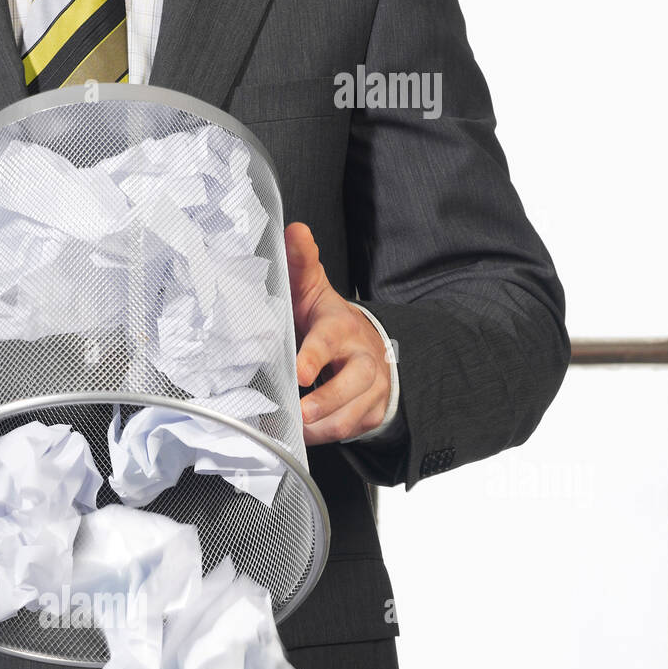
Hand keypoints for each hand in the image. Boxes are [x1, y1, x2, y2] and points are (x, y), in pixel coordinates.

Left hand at [285, 222, 391, 445]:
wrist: (365, 348)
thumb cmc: (327, 322)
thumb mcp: (313, 290)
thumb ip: (302, 264)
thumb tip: (294, 230)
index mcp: (341, 328)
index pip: (329, 340)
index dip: (314, 357)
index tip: (298, 372)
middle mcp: (362, 358)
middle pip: (351, 383)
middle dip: (325, 401)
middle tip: (300, 413)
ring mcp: (372, 388)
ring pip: (350, 414)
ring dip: (321, 426)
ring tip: (295, 429)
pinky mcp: (373, 412)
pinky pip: (350, 431)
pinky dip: (324, 438)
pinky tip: (303, 437)